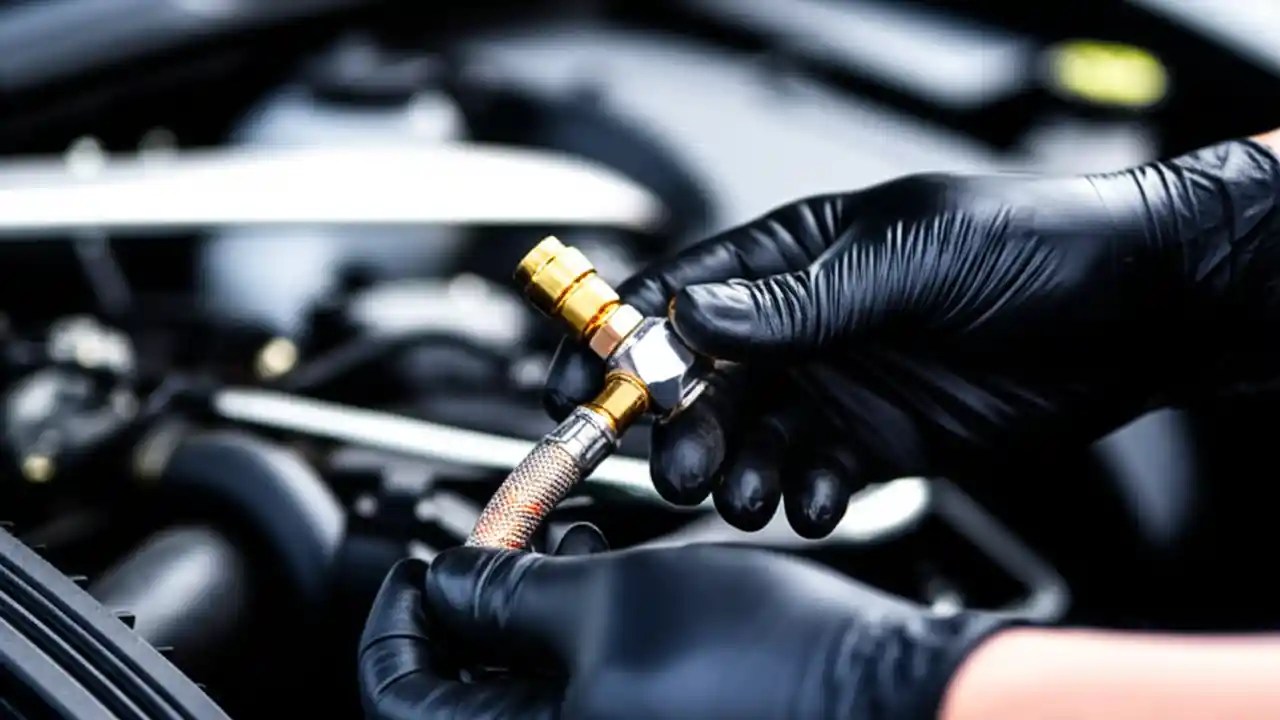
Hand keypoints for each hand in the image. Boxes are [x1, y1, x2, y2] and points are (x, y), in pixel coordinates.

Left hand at [358, 541, 1010, 719]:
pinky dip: (576, 641)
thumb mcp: (607, 601)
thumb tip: (444, 581)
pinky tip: (608, 582)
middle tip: (495, 542)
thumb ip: (502, 592)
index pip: (393, 693)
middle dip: (467, 607)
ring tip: (559, 542)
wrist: (886, 693)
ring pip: (523, 694)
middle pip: (458, 696)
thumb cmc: (765, 664)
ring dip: (524, 616)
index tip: (418, 560)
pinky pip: (581, 700)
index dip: (393, 616)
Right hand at [546, 138, 1279, 536]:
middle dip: (677, 425)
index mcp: (794, 256)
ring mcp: (837, 385)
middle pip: (704, 382)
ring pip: (752, 439)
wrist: (1131, 314)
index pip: (683, 295)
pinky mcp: (877, 442)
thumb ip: (794, 299)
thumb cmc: (1027, 248)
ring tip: (745, 491)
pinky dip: (807, 496)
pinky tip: (819, 499)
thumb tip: (691, 312)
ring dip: (736, 471)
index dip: (623, 337)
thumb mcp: (903, 262)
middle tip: (675, 461)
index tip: (582, 381)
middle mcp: (803, 326)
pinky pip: (816, 477)